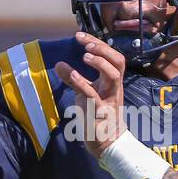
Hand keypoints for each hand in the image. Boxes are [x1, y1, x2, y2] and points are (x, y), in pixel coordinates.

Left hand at [54, 31, 126, 158]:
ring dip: (100, 63)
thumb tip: (59, 63)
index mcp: (112, 81)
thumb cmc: (97, 115)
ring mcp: (109, 100)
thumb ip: (73, 79)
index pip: (112, 56)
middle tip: (86, 44)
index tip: (80, 35)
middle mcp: (114, 88)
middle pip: (118, 61)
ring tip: (85, 55)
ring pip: (113, 76)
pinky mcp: (100, 113)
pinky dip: (82, 83)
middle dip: (103, 49)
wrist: (107, 143)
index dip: (98, 43)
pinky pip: (94, 95)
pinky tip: (72, 74)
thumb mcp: (85, 93)